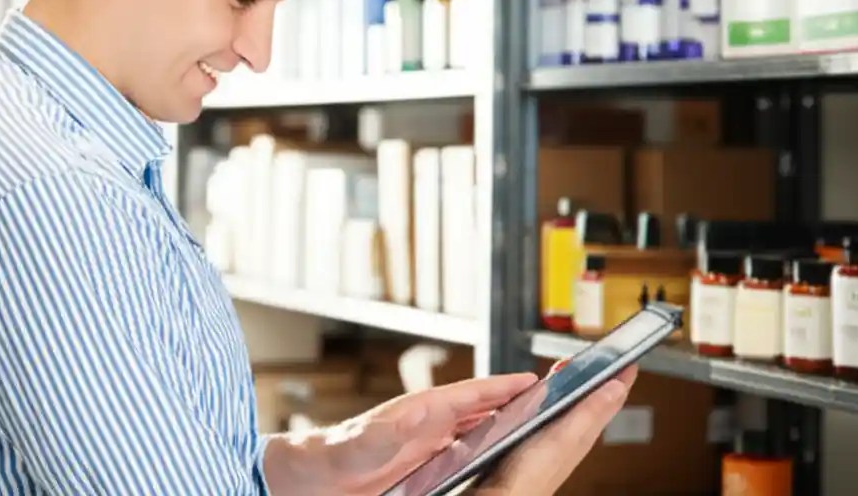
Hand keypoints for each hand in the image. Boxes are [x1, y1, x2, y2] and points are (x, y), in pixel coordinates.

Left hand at [264, 373, 538, 495]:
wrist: (306, 477)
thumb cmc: (328, 456)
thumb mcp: (358, 443)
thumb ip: (386, 431)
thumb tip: (419, 414)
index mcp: (418, 412)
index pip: (470, 394)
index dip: (503, 387)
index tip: (534, 381)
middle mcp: (426, 423)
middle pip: (481, 408)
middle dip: (514, 401)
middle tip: (551, 397)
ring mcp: (426, 442)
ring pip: (475, 428)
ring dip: (503, 422)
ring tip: (535, 422)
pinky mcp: (421, 462)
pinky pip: (462, 450)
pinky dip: (485, 447)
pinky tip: (498, 454)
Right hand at [471, 366, 637, 495]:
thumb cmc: (531, 475)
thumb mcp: (564, 436)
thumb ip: (589, 412)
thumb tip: (617, 386)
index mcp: (584, 431)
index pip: (610, 398)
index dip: (620, 375)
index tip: (629, 356)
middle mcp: (573, 434)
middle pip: (592, 399)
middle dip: (597, 375)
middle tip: (602, 355)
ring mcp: (555, 437)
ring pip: (572, 405)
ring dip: (575, 384)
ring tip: (577, 367)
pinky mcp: (536, 439)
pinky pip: (551, 413)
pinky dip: (552, 397)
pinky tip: (545, 395)